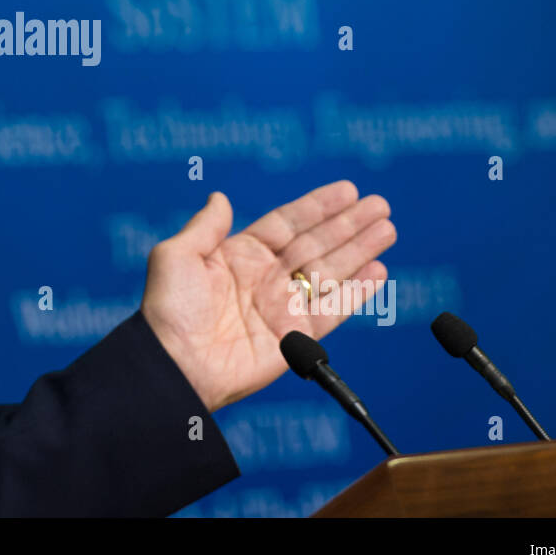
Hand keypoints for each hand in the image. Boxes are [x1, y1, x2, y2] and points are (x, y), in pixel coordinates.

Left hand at [140, 181, 395, 412]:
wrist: (175, 365)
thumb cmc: (168, 311)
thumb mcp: (176, 256)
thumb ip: (204, 226)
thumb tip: (219, 196)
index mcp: (240, 255)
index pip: (288, 223)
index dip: (318, 206)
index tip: (347, 190)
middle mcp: (266, 278)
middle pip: (317, 243)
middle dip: (349, 223)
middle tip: (380, 204)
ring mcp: (283, 307)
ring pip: (332, 271)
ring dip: (361, 250)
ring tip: (387, 229)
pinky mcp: (296, 338)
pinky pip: (334, 310)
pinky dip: (358, 292)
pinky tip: (378, 271)